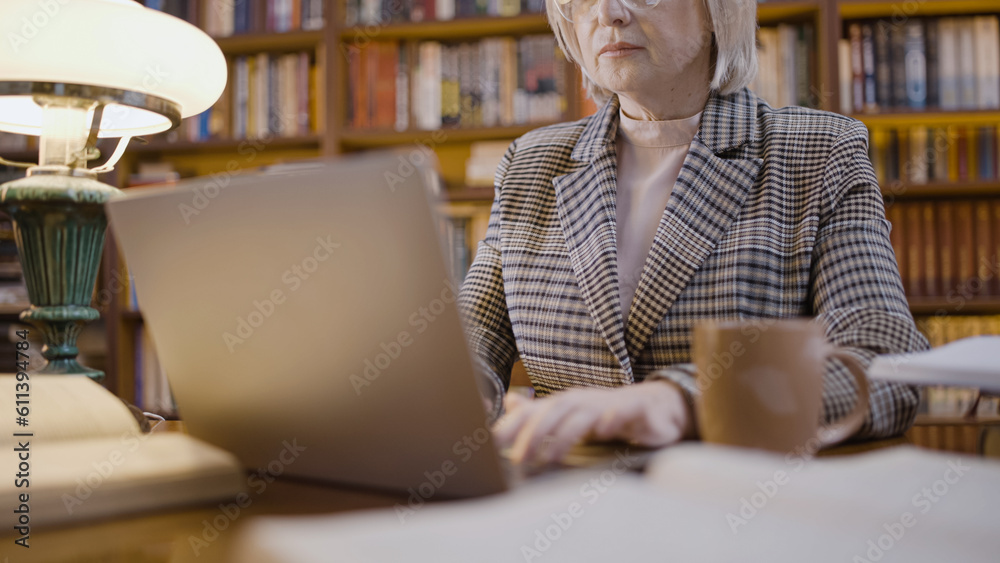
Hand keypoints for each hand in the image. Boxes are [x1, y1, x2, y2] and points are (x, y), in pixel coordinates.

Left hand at [492, 381, 692, 467]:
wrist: (653, 406)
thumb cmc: (605, 413)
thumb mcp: (568, 414)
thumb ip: (539, 412)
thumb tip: (508, 403)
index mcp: (564, 403)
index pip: (533, 411)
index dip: (512, 424)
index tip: (492, 441)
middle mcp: (581, 401)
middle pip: (554, 412)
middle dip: (534, 433)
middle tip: (520, 458)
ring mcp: (607, 404)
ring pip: (582, 415)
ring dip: (565, 435)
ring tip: (552, 456)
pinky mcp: (634, 409)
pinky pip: (623, 411)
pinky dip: (612, 419)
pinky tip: (604, 431)